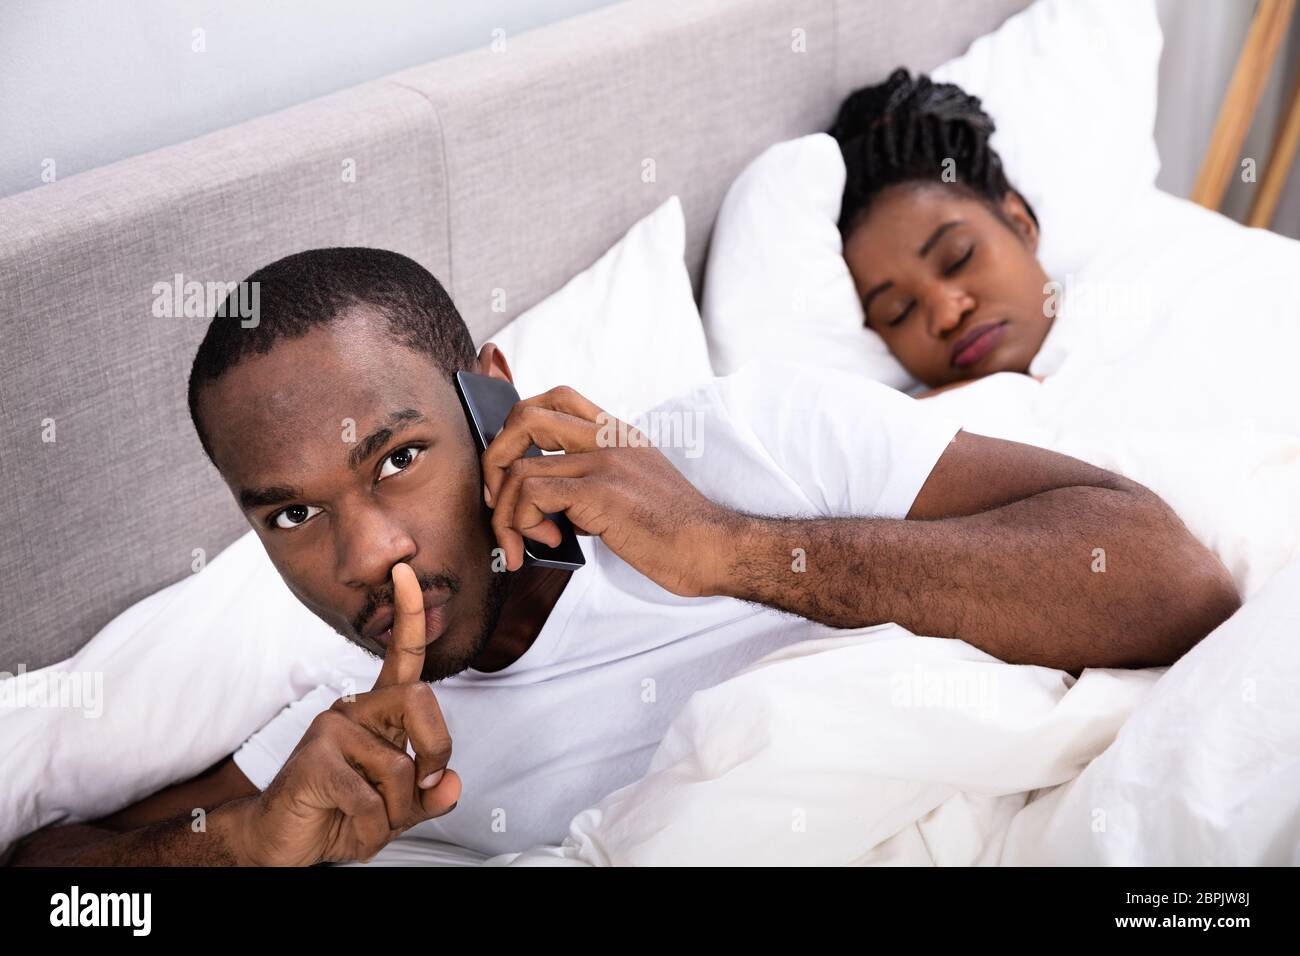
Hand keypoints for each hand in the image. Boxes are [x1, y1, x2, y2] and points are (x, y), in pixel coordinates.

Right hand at [236, 563, 461, 865]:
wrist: (281, 843)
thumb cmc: (339, 814)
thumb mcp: (397, 806)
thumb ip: (428, 794)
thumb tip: (451, 784)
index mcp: (376, 711)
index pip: (402, 655)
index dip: (410, 613)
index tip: (406, 572)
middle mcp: (353, 710)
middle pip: (420, 699)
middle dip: (437, 748)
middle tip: (425, 786)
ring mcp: (331, 730)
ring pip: (400, 765)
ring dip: (397, 812)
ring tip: (367, 822)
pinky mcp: (316, 761)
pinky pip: (372, 799)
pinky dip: (372, 831)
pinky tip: (350, 831)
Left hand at [481, 385, 735, 597]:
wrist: (713, 548)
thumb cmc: (675, 531)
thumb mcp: (632, 491)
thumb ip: (590, 486)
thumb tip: (544, 507)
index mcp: (616, 434)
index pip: (554, 397)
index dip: (516, 420)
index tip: (507, 466)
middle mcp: (608, 438)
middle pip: (524, 417)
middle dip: (494, 459)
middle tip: (499, 501)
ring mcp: (605, 461)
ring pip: (518, 468)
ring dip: (507, 513)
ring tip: (525, 541)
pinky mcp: (601, 491)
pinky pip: (533, 494)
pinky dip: (523, 523)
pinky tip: (549, 542)